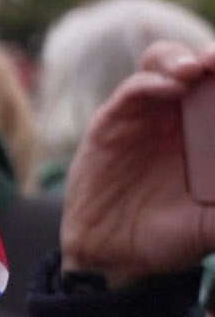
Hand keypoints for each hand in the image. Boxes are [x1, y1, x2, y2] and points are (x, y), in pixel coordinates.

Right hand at [61, 40, 214, 284]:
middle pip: (200, 65)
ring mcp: (147, 115)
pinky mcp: (113, 122)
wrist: (118, 258)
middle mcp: (183, 116)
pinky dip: (152, 82)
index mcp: (213, 132)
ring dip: (184, 59)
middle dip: (213, 58)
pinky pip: (133, 90)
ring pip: (165, 64)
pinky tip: (173, 87)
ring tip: (200, 67)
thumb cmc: (174, 237)